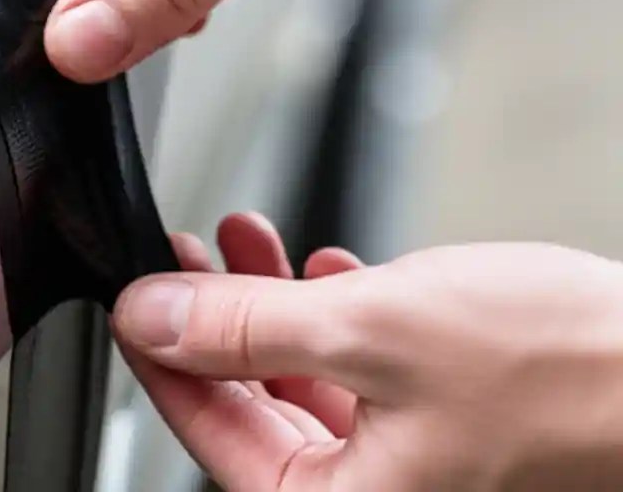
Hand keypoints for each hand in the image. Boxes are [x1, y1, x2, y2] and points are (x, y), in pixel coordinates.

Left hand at [114, 213, 622, 490]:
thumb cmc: (569, 377)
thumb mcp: (371, 332)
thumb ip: (245, 329)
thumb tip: (151, 318)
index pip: (208, 430)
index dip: (161, 353)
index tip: (135, 295)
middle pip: (249, 402)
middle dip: (215, 315)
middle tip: (185, 255)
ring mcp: (411, 463)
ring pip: (301, 379)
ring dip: (269, 305)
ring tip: (246, 241)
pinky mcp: (446, 422)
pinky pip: (360, 374)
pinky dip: (333, 317)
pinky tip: (326, 267)